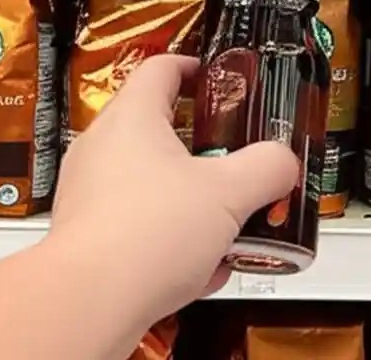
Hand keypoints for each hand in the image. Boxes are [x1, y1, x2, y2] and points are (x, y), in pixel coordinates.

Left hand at [46, 54, 299, 323]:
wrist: (92, 301)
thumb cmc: (144, 235)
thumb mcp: (230, 193)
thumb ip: (267, 168)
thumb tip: (282, 162)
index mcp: (132, 118)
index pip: (162, 68)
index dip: (195, 68)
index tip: (217, 77)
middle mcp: (101, 149)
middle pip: (158, 131)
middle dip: (205, 151)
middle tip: (235, 159)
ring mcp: (89, 192)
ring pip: (151, 185)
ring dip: (191, 202)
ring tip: (225, 225)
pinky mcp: (88, 235)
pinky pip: (138, 226)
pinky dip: (170, 240)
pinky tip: (200, 267)